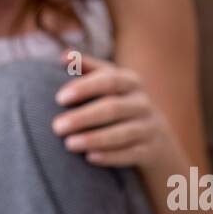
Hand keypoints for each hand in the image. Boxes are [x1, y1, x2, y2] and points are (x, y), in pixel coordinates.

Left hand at [51, 50, 178, 168]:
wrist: (156, 135)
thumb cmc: (121, 101)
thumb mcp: (111, 82)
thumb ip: (88, 68)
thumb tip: (63, 56)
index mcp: (131, 82)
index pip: (109, 80)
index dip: (84, 87)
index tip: (59, 98)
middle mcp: (142, 103)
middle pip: (113, 108)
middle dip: (83, 117)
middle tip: (56, 126)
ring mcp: (148, 128)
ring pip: (122, 133)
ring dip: (94, 138)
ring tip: (68, 144)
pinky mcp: (149, 151)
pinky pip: (131, 154)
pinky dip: (111, 156)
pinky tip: (90, 157)